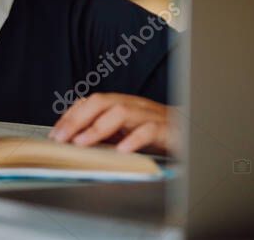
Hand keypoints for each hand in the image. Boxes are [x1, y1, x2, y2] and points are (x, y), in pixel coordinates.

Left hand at [49, 93, 176, 155]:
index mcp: (123, 103)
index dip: (71, 115)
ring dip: (98, 128)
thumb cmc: (159, 131)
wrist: (198, 131)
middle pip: (101, 102)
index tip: (55, 133)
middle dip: (77, 119)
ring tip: (81, 143)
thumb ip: (106, 130)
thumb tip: (77, 139)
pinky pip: (149, 130)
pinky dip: (133, 139)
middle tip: (61, 138)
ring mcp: (151, 115)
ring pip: (121, 112)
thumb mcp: (128, 129)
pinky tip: (121, 151)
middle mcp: (134, 105)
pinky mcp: (168, 130)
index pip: (91, 102)